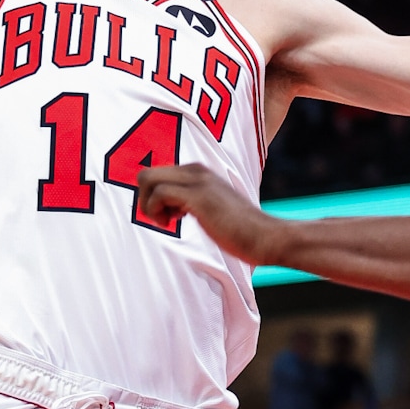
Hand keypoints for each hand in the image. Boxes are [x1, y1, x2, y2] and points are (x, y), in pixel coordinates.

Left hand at [135, 163, 283, 262]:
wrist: (265, 237)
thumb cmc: (240, 230)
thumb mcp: (211, 209)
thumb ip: (192, 202)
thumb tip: (169, 208)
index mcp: (199, 172)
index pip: (157, 174)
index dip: (153, 198)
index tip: (169, 215)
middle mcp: (196, 171)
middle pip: (146, 174)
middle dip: (145, 200)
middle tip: (163, 219)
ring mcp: (198, 181)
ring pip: (147, 180)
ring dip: (148, 206)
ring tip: (167, 222)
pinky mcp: (199, 197)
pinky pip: (159, 194)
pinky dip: (156, 211)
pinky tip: (173, 223)